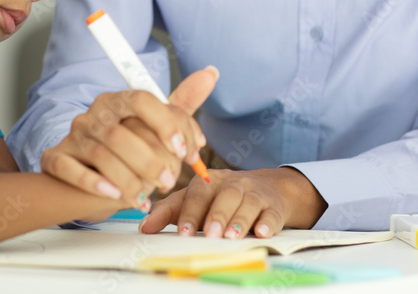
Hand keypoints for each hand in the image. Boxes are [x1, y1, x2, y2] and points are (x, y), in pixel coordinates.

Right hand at [41, 66, 218, 209]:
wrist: (86, 176)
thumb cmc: (126, 150)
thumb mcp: (156, 128)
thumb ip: (182, 106)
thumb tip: (211, 73)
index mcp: (120, 100)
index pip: (143, 100)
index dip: (167, 125)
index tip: (185, 151)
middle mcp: (95, 113)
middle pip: (123, 133)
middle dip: (151, 161)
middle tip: (168, 182)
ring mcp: (74, 135)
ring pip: (102, 155)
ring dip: (128, 180)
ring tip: (145, 197)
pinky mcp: (55, 158)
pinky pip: (70, 168)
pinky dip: (94, 183)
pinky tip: (114, 197)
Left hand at [139, 168, 327, 238]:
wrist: (267, 188)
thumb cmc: (222, 197)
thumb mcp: (196, 199)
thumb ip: (170, 211)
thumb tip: (143, 226)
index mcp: (209, 181)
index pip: (197, 192)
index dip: (190, 212)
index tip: (183, 232)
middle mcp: (233, 183)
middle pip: (225, 195)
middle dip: (216, 215)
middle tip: (209, 234)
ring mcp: (255, 193)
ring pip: (248, 203)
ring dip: (239, 220)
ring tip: (230, 237)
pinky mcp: (274, 206)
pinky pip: (272, 213)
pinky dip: (268, 223)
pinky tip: (262, 233)